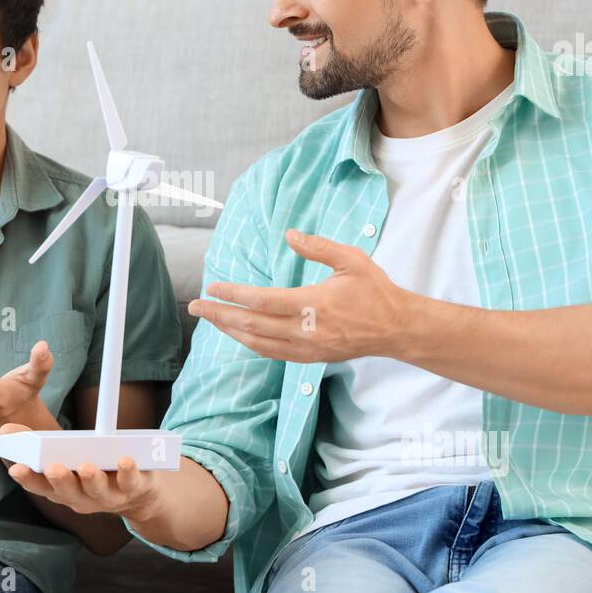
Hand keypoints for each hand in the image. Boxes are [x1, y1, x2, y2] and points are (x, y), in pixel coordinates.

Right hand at [0, 423, 162, 520]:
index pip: (41, 487)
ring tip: (85, 466)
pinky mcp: (134, 487)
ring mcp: (108, 495)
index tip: (16, 468)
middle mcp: (82, 497)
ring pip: (97, 490)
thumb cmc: (92, 469)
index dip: (28, 479)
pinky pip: (130, 481)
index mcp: (62, 490)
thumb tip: (5, 428)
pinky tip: (125, 459)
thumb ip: (36, 443)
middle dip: (60, 480)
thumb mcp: (65, 457)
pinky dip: (127, 471)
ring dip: (91, 479)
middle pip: (68, 492)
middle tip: (52, 467)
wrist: (137, 493)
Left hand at [187, 228, 414, 362]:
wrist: (396, 329)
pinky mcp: (310, 358)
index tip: (213, 286)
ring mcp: (307, 348)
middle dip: (219, 315)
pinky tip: (237, 335)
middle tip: (195, 305)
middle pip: (251, 325)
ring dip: (229, 331)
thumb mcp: (352, 259)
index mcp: (313, 305)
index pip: (262, 301)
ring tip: (210, 318)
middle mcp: (306, 331)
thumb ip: (318, 247)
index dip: (234, 294)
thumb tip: (289, 234)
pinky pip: (271, 353)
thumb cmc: (375, 291)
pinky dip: (250, 343)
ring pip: (257, 343)